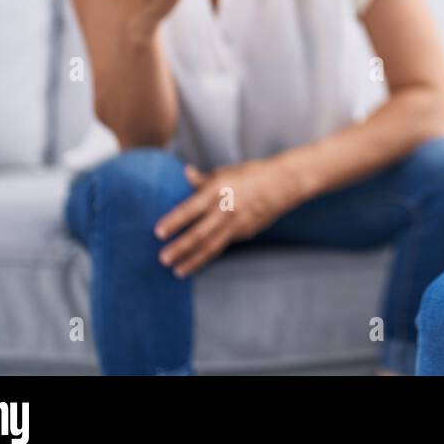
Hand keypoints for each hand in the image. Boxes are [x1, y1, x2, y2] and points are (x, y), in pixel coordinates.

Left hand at [154, 158, 297, 277]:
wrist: (285, 182)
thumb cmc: (252, 174)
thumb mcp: (226, 172)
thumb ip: (203, 179)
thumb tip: (185, 173)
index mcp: (218, 190)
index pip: (191, 208)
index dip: (174, 221)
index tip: (158, 233)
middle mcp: (227, 209)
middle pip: (200, 232)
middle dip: (180, 248)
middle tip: (163, 259)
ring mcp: (238, 223)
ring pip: (212, 245)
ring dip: (193, 260)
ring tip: (177, 271)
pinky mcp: (246, 232)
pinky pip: (224, 245)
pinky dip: (208, 255)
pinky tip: (196, 262)